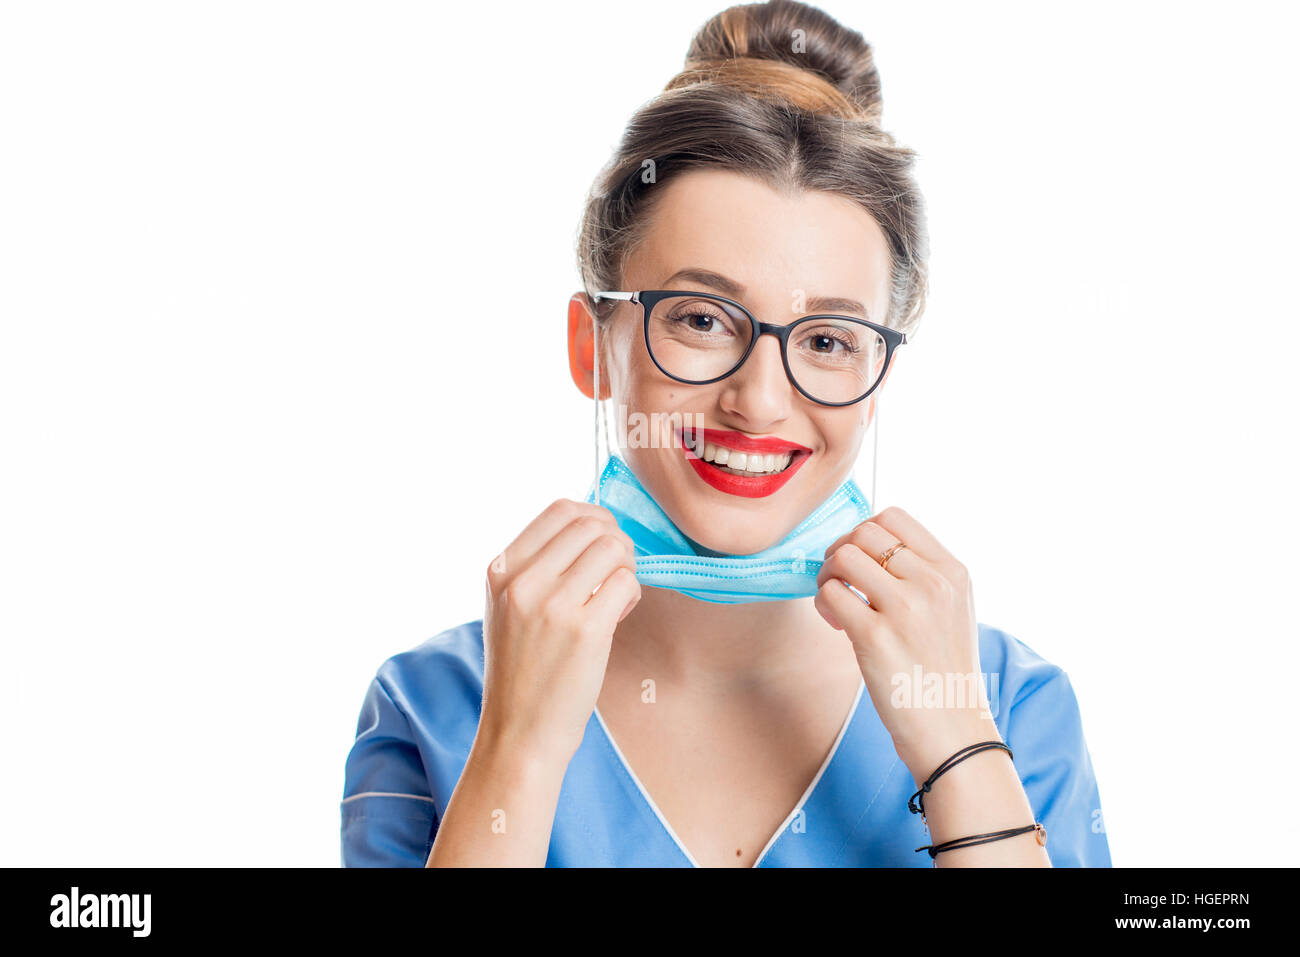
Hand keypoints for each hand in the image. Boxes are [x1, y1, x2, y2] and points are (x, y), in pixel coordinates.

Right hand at [479, 499, 641, 766]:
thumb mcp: (509, 608)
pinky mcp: (585, 630)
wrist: (519, 733)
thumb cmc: (522, 671)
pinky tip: (616, 616)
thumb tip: (595, 528)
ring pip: (613, 548)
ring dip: (626, 568)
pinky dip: (631, 594)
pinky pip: (626, 583)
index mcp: (500, 571)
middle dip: (616, 542)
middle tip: (616, 572)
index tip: (603, 540)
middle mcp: (522, 582)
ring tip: (613, 597)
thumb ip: (539, 566)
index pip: (560, 510)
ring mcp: (552, 605)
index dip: (594, 517)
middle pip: (592, 524)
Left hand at [813, 507, 998, 782]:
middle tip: (841, 583)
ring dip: (828, 576)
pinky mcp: (875, 636)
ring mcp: (904, 608)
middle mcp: (932, 583)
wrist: (953, 730)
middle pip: (864, 531)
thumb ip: (921, 574)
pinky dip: (824, 605)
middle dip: (841, 551)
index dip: (866, 533)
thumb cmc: (942, 671)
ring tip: (837, 604)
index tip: (862, 562)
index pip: (895, 517)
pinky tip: (837, 626)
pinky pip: (830, 594)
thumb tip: (864, 545)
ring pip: (844, 556)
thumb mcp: (952, 609)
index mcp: (952, 572)